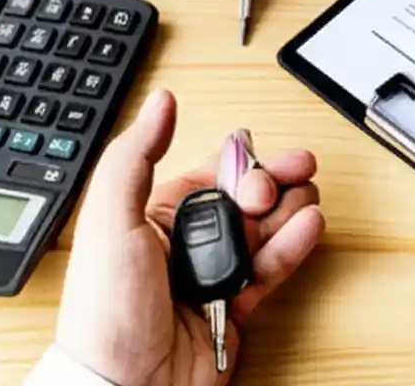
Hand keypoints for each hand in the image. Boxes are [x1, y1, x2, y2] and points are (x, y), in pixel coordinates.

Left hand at [53, 90, 324, 384]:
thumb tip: (161, 103)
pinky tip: (308, 227)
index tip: (252, 168)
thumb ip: (135, 155)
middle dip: (271, 183)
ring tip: (304, 205)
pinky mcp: (238, 303)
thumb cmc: (105, 312)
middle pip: (248, 194)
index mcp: (155, 211)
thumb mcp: (109, 219)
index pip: (213, 169)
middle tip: (271, 195)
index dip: (240, 162)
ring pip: (268, 226)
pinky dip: (294, 244)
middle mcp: (188, 238)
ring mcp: (215, 271)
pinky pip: (273, 266)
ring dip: (292, 209)